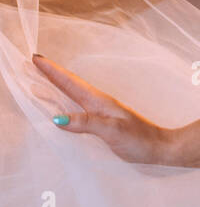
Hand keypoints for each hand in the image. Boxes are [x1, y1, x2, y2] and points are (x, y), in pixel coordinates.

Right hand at [31, 53, 185, 165]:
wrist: (160, 148)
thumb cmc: (140, 140)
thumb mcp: (112, 131)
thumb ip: (87, 123)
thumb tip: (56, 118)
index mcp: (99, 102)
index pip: (71, 83)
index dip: (53, 71)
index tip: (36, 58)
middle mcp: (99, 104)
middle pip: (70, 85)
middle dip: (51, 74)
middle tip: (33, 63)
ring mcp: (101, 112)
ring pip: (73, 95)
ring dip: (56, 87)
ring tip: (39, 81)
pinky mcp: (103, 123)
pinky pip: (77, 108)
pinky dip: (65, 103)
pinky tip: (60, 108)